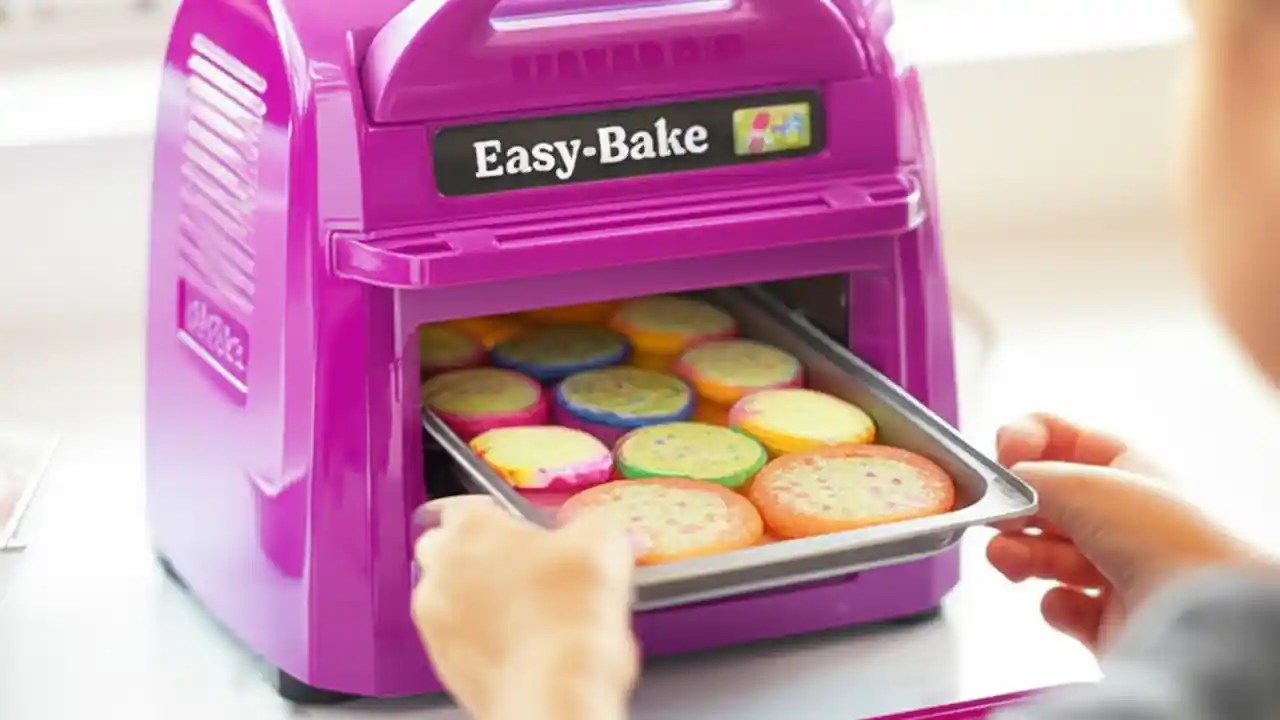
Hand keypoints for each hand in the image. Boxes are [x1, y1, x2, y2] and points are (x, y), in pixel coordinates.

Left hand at [411, 497, 639, 719]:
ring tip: (522, 612)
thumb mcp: (603, 544)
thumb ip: (593, 526)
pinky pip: (455, 638)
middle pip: (444, 548)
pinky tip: (518, 644)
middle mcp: (443, 569)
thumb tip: (597, 531)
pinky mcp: (441, 662)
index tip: (518, 527)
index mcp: (472, 529)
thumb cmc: (569, 616)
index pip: (465, 506)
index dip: (495, 516)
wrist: (554, 689)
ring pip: (445, 595)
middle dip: (473, 554)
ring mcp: (436, 619)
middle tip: (518, 567)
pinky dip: (478, 637)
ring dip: (473, 598)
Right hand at [987, 414, 1263, 651]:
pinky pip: (1064, 605)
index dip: (1025, 442)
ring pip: (1046, 554)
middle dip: (1014, 509)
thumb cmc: (1166, 539)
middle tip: (997, 516)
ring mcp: (1117, 569)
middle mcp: (1123, 516)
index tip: (1003, 458)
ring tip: (1008, 561)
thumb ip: (1028, 478)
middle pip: (1046, 502)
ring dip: (1019, 554)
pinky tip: (1071, 603)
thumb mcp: (1084, 484)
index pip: (1062, 438)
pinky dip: (1057, 604)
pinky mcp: (1110, 619)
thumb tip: (1002, 489)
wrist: (1206, 618)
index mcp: (1128, 468)